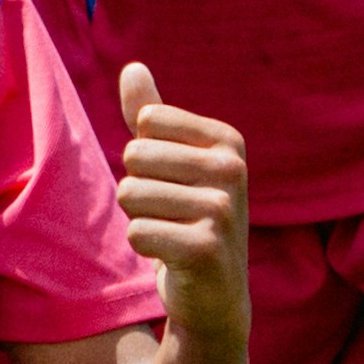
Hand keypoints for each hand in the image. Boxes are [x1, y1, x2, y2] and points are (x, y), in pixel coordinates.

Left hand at [111, 62, 247, 353]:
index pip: (146, 124)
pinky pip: (137, 232)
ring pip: (130, 194)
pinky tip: (173, 257)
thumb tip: (132, 68)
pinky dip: (144, 247)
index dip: (144, 159)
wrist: (214, 294)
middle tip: (171, 215)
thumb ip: (151, 116)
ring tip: (172, 234)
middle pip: (134, 157)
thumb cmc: (188, 219)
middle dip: (139, 191)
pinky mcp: (206, 248)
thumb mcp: (173, 164)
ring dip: (140, 219)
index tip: (174, 184)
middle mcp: (232, 169)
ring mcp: (223, 209)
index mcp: (227, 140)